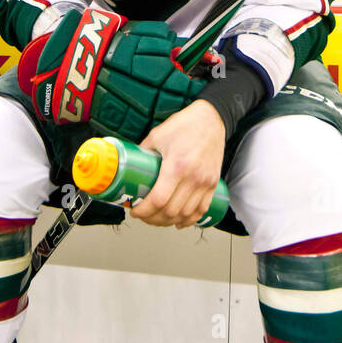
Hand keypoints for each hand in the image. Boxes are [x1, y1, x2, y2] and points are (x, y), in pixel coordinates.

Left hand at [130, 100, 225, 229]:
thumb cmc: (185, 125)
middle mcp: (193, 177)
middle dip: (153, 218)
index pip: (158, 199)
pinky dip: (189, 220)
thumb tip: (128, 165)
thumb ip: (143, 152)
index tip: (135, 211)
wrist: (211, 120)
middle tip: (143, 216)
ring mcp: (205, 183)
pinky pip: (201, 210)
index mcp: (176, 165)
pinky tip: (178, 222)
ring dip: (168, 222)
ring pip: (185, 214)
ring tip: (156, 219)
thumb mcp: (157, 135)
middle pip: (171, 211)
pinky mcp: (213, 184)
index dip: (144, 211)